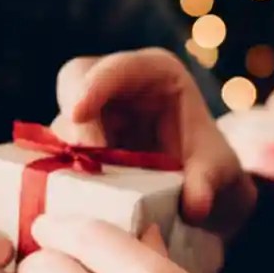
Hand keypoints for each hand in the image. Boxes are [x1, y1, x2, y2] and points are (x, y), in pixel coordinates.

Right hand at [50, 48, 256, 237]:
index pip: (120, 67)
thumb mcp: (218, 172)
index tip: (78, 112)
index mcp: (155, 73)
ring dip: (65, 156)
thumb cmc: (212, 166)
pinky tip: (72, 201)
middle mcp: (117, 85)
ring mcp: (93, 114)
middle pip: (74, 83)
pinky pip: (55, 153)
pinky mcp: (77, 144)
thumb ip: (207, 184)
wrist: (201, 191)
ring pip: (61, 123)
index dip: (95, 85)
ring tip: (85, 193)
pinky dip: (60, 175)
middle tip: (82, 163)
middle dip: (73, 121)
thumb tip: (195, 205)